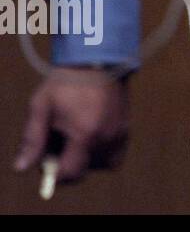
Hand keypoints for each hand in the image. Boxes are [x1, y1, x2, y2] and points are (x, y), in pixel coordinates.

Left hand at [13, 67, 129, 181]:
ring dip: (88, 161)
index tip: (45, 161)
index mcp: (85, 134)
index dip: (54, 173)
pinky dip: (103, 153)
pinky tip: (91, 137)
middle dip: (69, 166)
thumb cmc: (66, 82)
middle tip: (58, 146)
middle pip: (86, 170)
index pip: (70, 172)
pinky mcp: (127, 127)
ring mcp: (119, 132)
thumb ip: (32, 140)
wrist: (97, 58)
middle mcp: (106, 137)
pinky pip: (116, 154)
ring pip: (103, 164)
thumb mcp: (41, 107)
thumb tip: (21, 168)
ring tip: (75, 139)